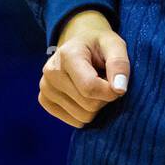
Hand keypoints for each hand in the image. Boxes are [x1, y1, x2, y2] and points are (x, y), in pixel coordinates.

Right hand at [38, 9, 130, 128]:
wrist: (79, 42)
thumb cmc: (99, 45)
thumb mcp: (114, 45)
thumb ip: (119, 64)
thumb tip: (120, 89)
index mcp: (67, 55)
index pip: (90, 87)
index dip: (111, 92)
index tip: (119, 85)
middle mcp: (51, 72)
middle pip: (88, 105)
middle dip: (104, 97)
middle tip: (105, 81)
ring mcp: (45, 87)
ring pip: (82, 117)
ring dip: (96, 106)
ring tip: (94, 85)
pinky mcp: (44, 100)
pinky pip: (75, 121)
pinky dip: (85, 112)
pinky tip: (83, 94)